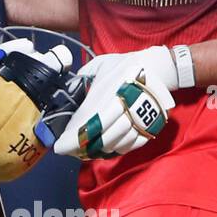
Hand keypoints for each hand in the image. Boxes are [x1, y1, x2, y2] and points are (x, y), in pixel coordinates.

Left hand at [54, 46, 177, 158]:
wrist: (156, 66)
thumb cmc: (125, 66)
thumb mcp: (101, 64)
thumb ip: (84, 74)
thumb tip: (70, 86)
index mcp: (112, 95)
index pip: (91, 124)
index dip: (74, 139)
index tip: (60, 147)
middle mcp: (126, 110)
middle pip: (103, 138)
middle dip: (85, 148)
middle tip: (71, 151)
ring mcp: (140, 121)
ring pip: (117, 144)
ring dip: (101, 150)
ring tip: (86, 151)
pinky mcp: (150, 127)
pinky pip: (132, 145)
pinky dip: (118, 149)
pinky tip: (107, 149)